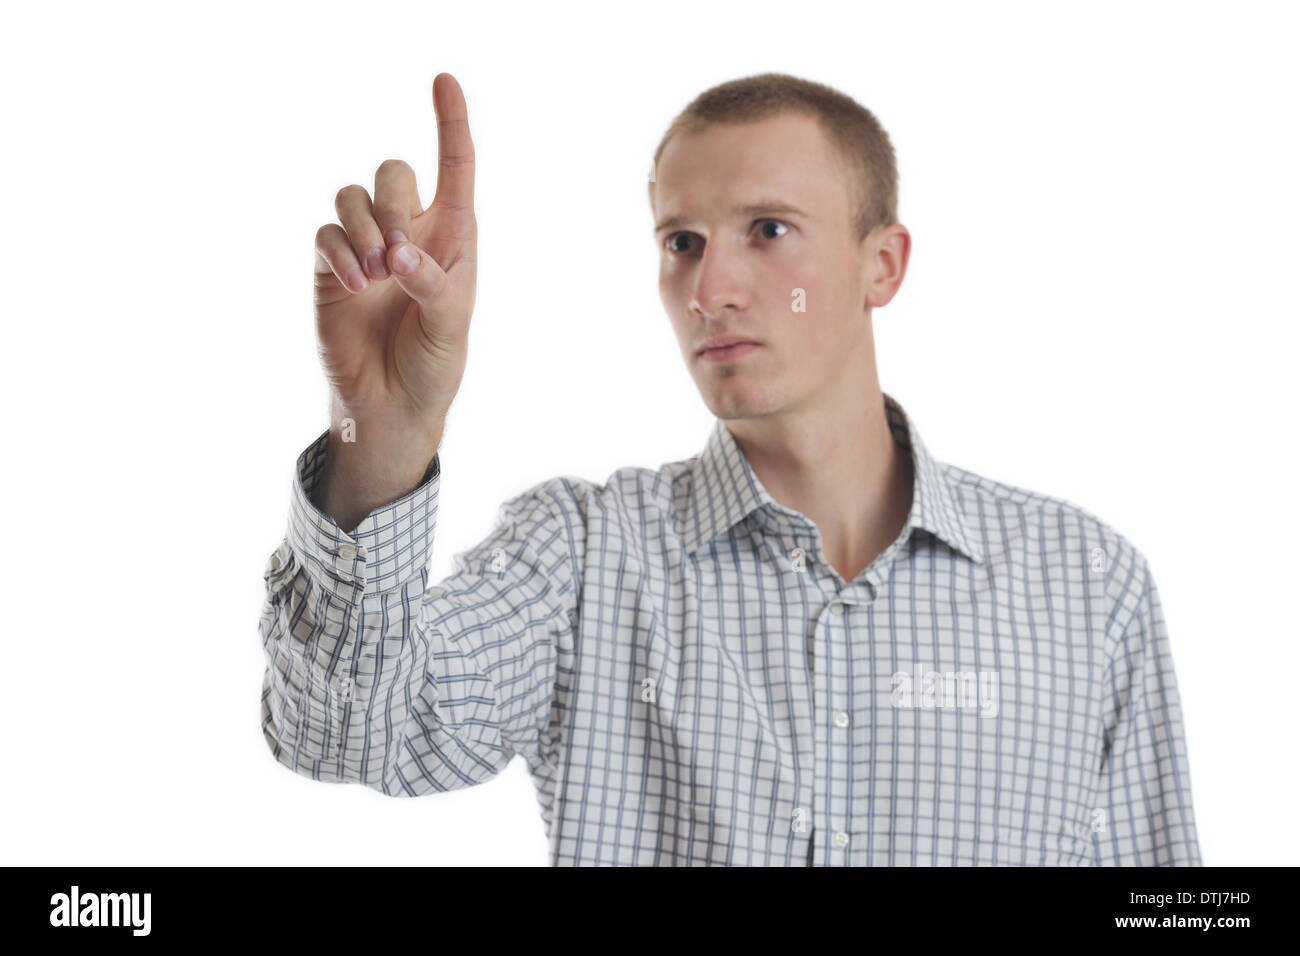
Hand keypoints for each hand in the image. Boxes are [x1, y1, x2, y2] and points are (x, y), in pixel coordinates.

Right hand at [313, 72, 476, 434]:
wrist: (393, 404)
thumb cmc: (434, 361)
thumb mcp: (451, 324)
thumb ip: (432, 283)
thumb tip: (397, 253)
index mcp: (452, 235)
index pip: (455, 166)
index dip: (450, 121)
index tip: (443, 79)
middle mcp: (408, 231)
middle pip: (393, 172)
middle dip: (394, 206)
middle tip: (399, 258)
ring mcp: (367, 247)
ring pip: (353, 196)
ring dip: (365, 228)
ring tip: (377, 275)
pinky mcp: (332, 267)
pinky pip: (327, 232)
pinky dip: (341, 253)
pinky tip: (357, 287)